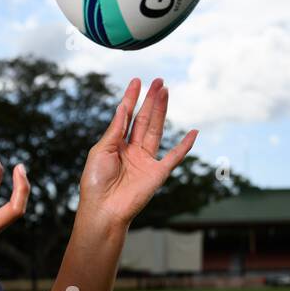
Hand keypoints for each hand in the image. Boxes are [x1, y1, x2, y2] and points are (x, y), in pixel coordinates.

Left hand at [79, 78, 196, 229]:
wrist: (103, 209)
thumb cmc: (96, 182)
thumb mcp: (101, 150)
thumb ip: (115, 130)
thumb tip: (123, 107)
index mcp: (116, 145)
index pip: (126, 117)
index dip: (131, 98)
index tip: (137, 81)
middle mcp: (132, 151)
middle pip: (144, 120)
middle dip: (151, 100)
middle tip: (158, 81)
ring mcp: (146, 161)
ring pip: (156, 130)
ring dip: (162, 111)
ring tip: (166, 91)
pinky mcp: (157, 173)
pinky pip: (174, 157)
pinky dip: (185, 145)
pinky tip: (194, 133)